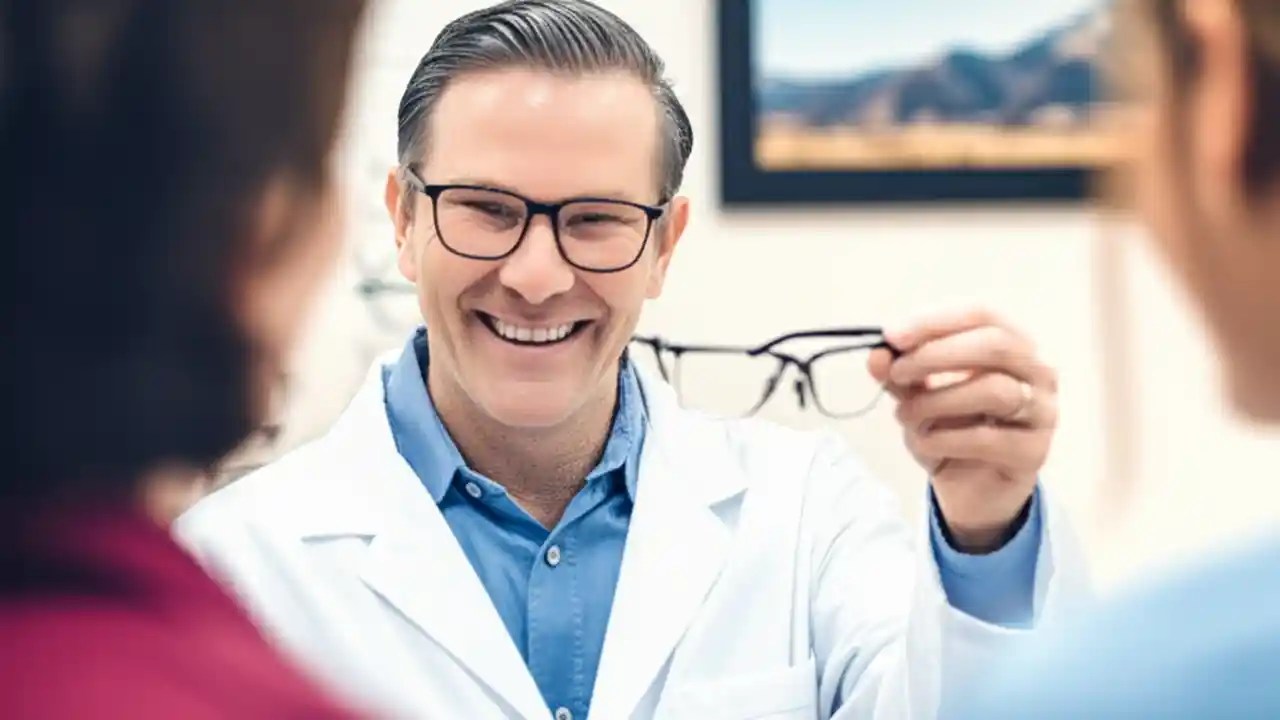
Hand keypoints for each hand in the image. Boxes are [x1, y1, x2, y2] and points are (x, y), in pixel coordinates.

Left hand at [868, 308, 1057, 552]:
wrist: (971, 490)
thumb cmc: (950, 430)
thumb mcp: (917, 397)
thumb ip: (900, 375)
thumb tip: (877, 354)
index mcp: (1012, 345)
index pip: (981, 315)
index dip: (935, 322)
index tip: (892, 336)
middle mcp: (1037, 371)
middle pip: (995, 344)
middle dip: (936, 354)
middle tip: (897, 372)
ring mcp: (1043, 411)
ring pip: (994, 390)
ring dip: (937, 400)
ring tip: (904, 414)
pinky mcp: (1034, 452)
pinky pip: (988, 438)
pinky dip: (945, 438)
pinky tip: (924, 442)